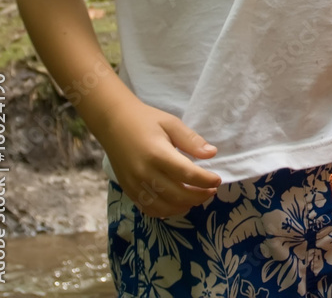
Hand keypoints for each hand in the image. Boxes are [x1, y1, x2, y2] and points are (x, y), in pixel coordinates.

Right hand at [99, 99, 220, 217]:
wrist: (113, 123)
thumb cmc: (145, 120)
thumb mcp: (171, 123)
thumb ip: (191, 140)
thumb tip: (212, 153)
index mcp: (158, 154)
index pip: (187, 174)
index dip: (205, 180)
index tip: (217, 180)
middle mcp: (144, 173)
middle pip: (177, 195)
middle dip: (199, 196)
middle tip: (211, 191)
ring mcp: (134, 184)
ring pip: (163, 207)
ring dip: (184, 206)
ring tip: (198, 198)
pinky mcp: (128, 190)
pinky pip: (148, 209)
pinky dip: (166, 211)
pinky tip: (178, 204)